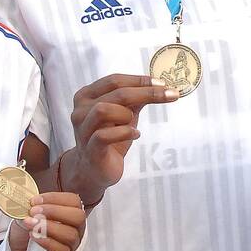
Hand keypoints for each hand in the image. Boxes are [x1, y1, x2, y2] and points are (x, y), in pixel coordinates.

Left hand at [7, 192, 86, 250]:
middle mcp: (75, 228)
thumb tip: (26, 201)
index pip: (73, 201)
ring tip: (30, 224)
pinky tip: (34, 236)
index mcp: (69, 213)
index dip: (55, 198)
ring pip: (70, 235)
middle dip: (54, 211)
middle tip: (34, 211)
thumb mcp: (26, 215)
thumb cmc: (26, 234)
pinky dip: (47, 242)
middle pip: (78, 217)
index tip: (35, 201)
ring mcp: (72, 244)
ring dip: (48, 227)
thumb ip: (30, 208)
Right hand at [63, 74, 177, 196]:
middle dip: (146, 92)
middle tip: (169, 94)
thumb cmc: (109, 138)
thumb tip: (158, 85)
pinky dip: (125, 132)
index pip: (114, 80)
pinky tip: (135, 134)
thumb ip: (135, 99)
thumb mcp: (124, 114)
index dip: (139, 80)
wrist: (95, 170)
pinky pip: (104, 135)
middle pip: (116, 92)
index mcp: (87, 96)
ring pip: (104, 110)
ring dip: (126, 114)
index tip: (162, 83)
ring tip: (133, 123)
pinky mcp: (89, 148)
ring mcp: (83, 129)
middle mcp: (81, 110)